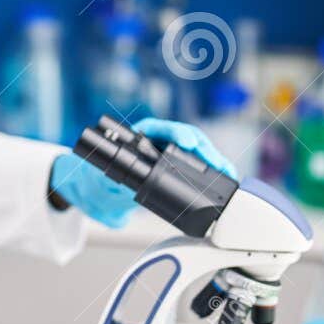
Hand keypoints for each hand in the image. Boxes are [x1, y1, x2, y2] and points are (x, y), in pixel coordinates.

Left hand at [49, 117, 238, 228]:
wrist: (100, 195)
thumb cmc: (97, 181)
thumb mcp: (102, 182)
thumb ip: (111, 182)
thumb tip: (120, 187)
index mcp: (139, 137)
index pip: (162, 129)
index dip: (177, 133)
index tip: (188, 141)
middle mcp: (158, 142)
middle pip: (187, 139)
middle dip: (205, 149)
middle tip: (217, 163)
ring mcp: (170, 155)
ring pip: (197, 153)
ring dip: (213, 161)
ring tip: (226, 171)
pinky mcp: (177, 169)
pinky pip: (198, 167)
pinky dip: (212, 172)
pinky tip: (224, 178)